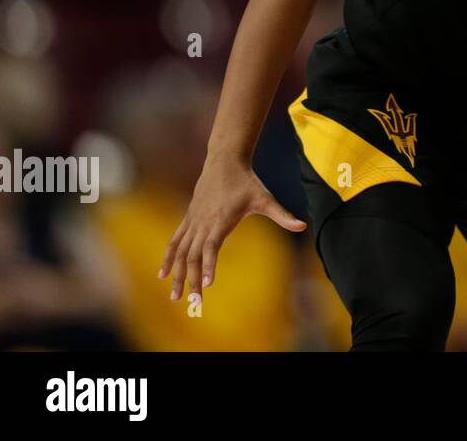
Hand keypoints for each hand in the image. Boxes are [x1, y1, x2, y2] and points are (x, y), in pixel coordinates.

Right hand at [159, 155, 306, 301]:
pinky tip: (163, 274)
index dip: (209, 264)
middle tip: (194, 305)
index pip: (212, 246)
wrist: (224, 162)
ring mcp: (194, 221)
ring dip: (177, 275)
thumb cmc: (247, 182)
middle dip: (192, 281)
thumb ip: (282, 215)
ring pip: (181, 252)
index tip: (207, 284)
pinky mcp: (188, 219)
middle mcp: (204, 223)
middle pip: (193, 256)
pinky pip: (175, 241)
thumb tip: (303, 226)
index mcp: (221, 220)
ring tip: (175, 298)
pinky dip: (168, 258)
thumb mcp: (266, 198)